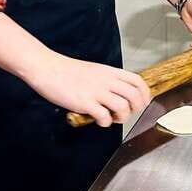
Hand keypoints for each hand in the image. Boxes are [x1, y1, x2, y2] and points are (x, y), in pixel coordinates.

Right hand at [26, 52, 150, 127]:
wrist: (46, 68)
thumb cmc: (67, 71)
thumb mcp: (95, 70)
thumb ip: (109, 81)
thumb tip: (119, 95)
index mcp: (110, 72)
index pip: (138, 81)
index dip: (145, 95)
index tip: (142, 104)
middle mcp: (106, 81)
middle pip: (135, 96)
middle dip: (136, 109)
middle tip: (126, 114)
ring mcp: (96, 91)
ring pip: (123, 107)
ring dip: (122, 117)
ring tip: (112, 118)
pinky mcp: (84, 102)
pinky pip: (104, 116)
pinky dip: (105, 123)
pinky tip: (98, 120)